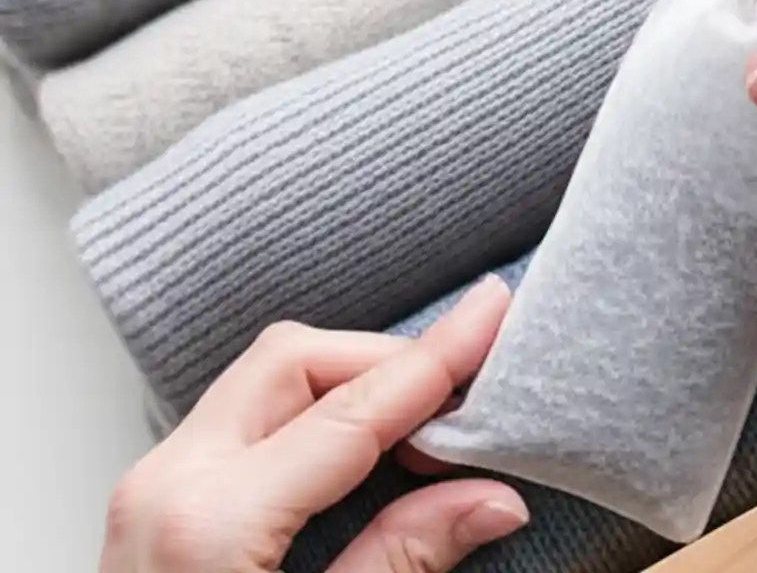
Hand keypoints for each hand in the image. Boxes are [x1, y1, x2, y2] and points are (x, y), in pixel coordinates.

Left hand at [100, 276, 524, 571]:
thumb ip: (405, 561)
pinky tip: (369, 448)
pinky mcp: (162, 501)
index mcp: (212, 526)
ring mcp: (156, 488)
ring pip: (270, 378)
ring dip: (356, 383)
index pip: (352, 407)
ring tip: (431, 425)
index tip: (493, 314)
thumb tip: (492, 498)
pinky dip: (319, 412)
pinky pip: (250, 416)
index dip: (436, 358)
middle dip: (391, 360)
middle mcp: (171, 485)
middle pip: (297, 360)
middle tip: (472, 390)